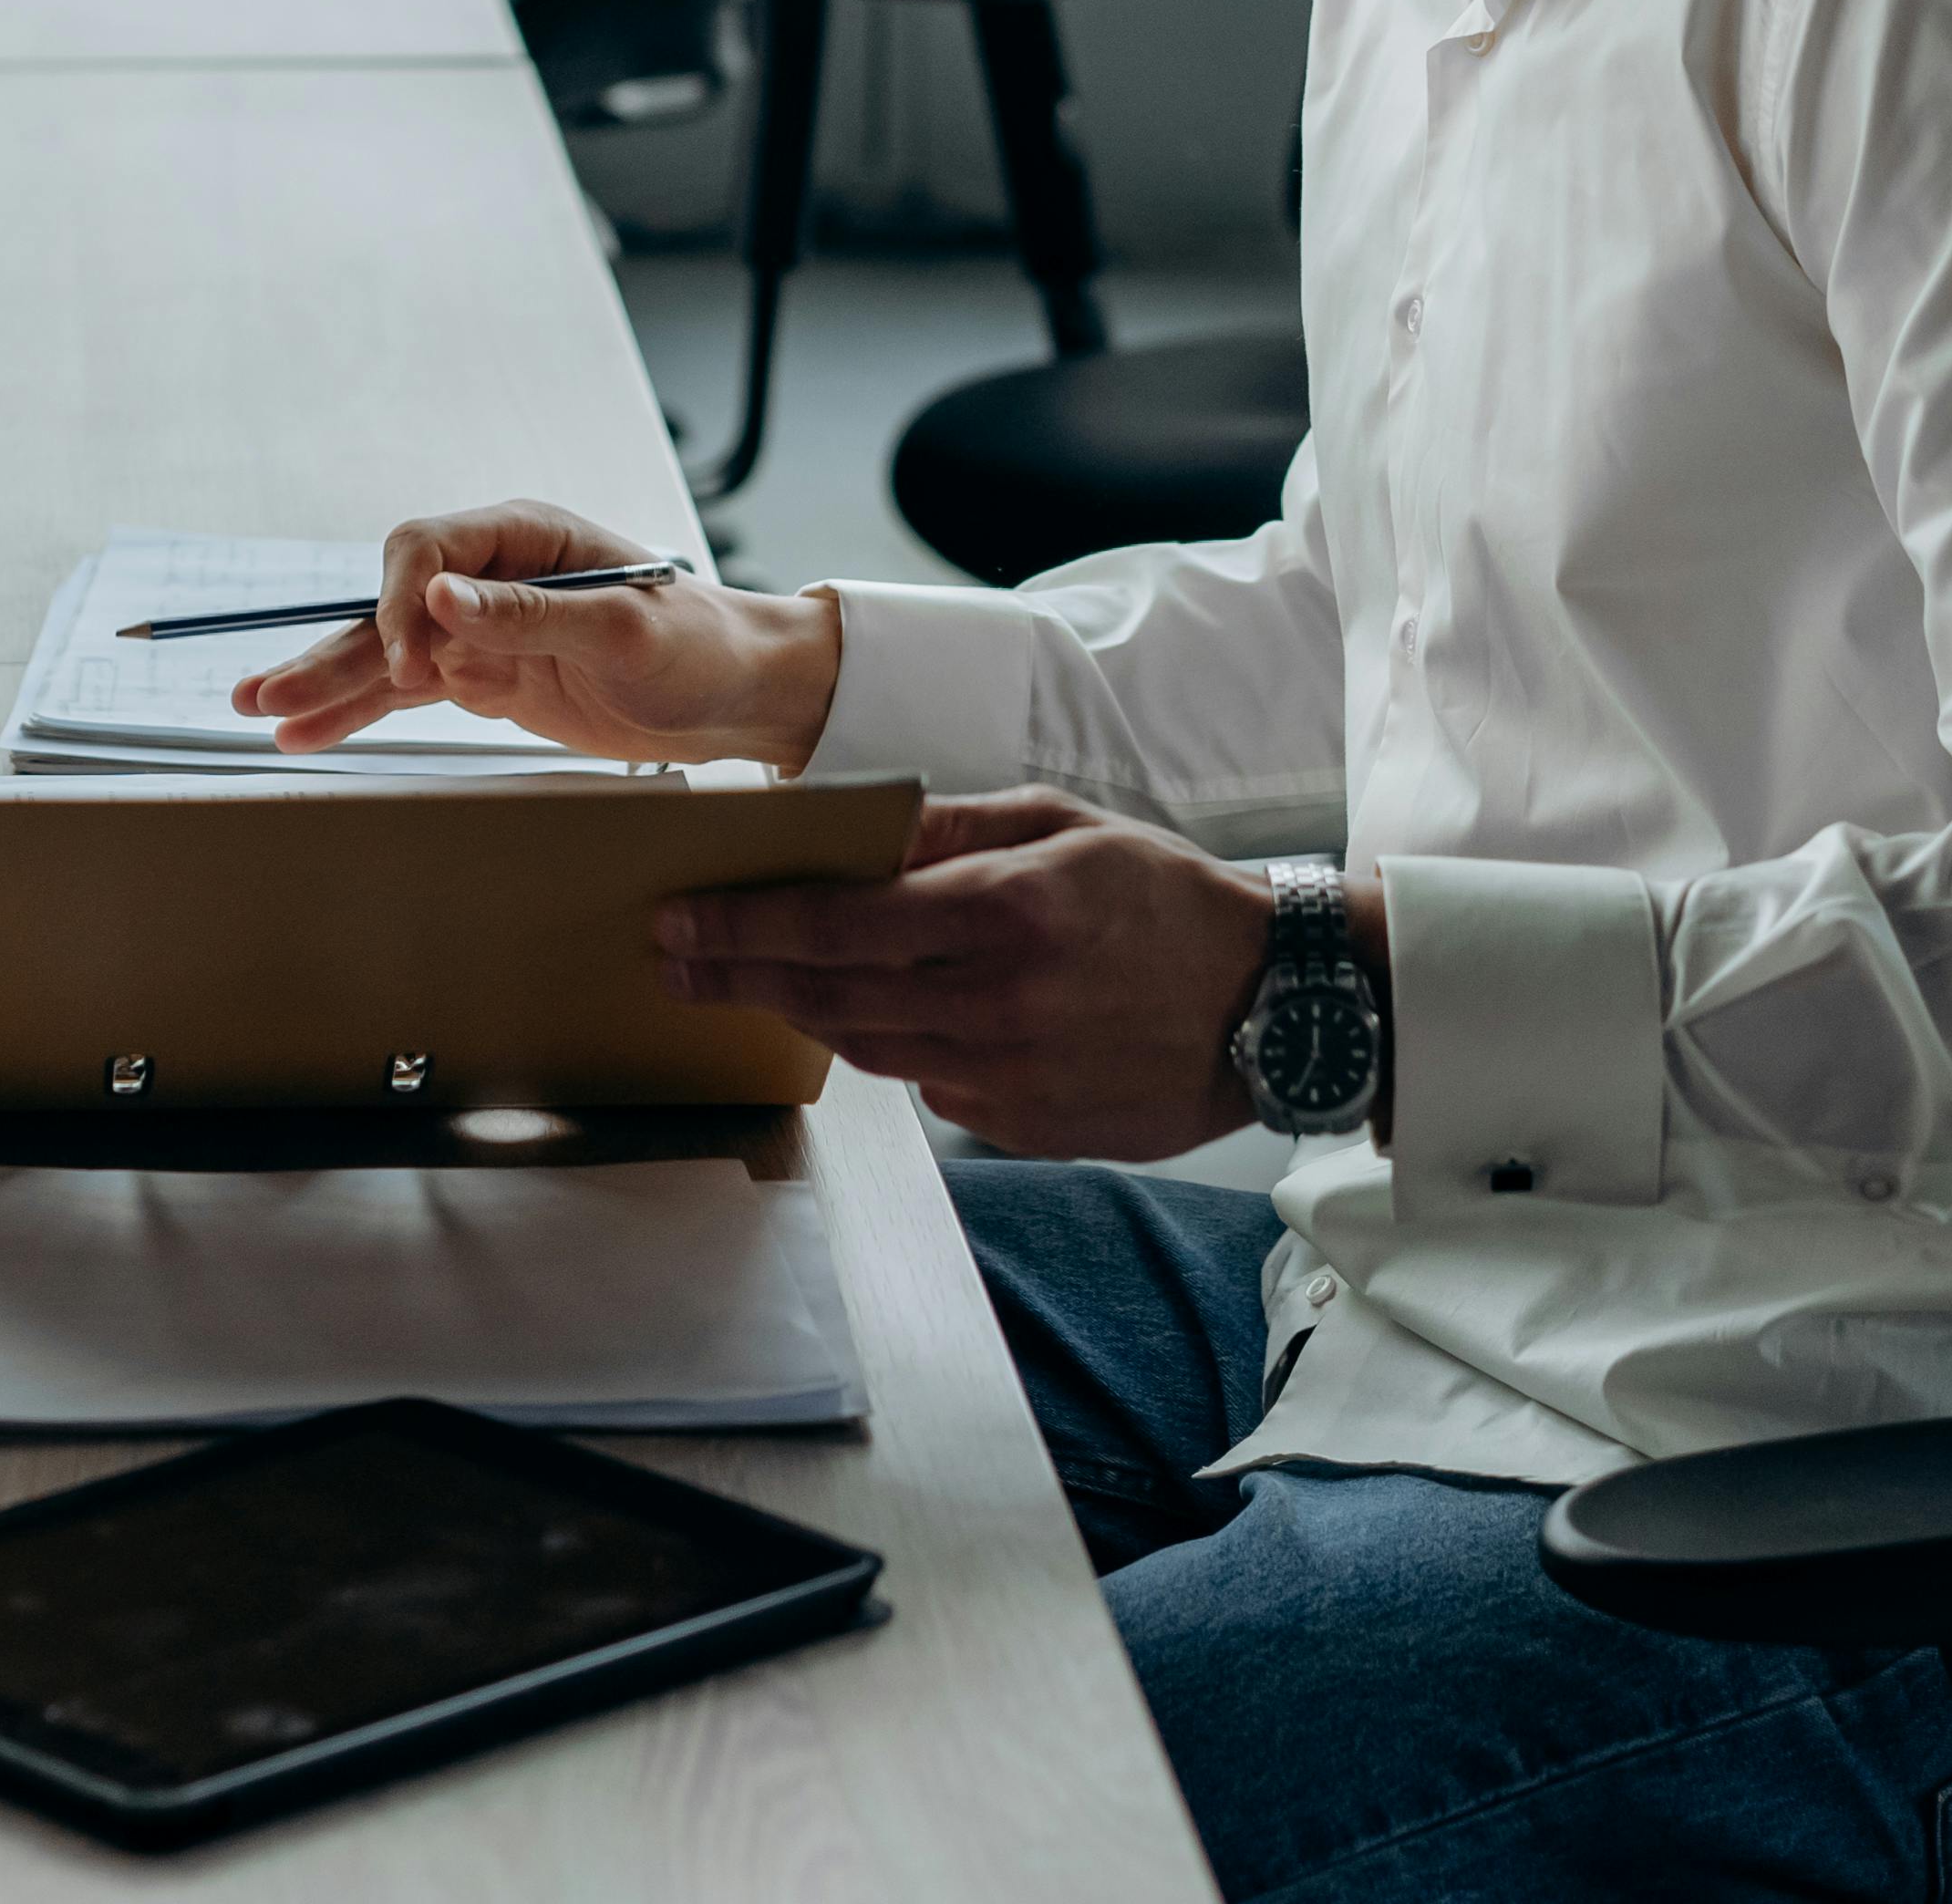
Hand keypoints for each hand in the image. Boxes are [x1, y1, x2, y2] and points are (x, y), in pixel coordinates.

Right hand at [235, 500, 842, 769]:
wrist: (741, 698)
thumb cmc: (699, 646)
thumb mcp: (622, 631)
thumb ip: (528, 614)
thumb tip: (440, 598)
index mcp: (527, 537)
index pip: (429, 551)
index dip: (402, 603)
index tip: (407, 662)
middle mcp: (494, 576)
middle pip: (389, 603)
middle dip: (332, 646)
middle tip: (272, 691)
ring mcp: (484, 631)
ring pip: (386, 653)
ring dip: (326, 680)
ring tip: (261, 710)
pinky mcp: (487, 680)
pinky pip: (407, 693)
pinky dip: (358, 711)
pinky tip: (309, 730)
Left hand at [659, 789, 1376, 1162]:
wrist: (1274, 1004)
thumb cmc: (1164, 898)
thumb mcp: (1061, 822)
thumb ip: (950, 828)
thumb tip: (852, 832)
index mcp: (1001, 912)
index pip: (832, 926)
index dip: (741, 927)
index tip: (677, 922)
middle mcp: (997, 1003)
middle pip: (829, 1000)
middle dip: (739, 978)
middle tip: (678, 961)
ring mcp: (1011, 1077)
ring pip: (870, 1052)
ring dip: (808, 1017)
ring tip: (764, 984)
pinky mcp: (1028, 1129)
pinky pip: (932, 1092)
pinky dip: (902, 1053)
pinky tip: (899, 1020)